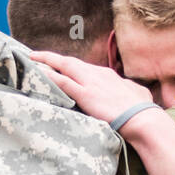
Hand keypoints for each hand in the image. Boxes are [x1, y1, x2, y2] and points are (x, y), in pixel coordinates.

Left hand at [30, 50, 157, 124]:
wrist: (142, 118)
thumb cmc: (142, 109)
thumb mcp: (137, 93)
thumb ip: (128, 88)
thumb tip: (128, 88)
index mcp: (107, 75)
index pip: (83, 68)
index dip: (69, 66)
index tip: (60, 65)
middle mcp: (97, 74)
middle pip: (70, 62)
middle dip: (52, 58)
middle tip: (36, 56)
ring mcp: (90, 83)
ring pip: (64, 67)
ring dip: (46, 62)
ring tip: (31, 59)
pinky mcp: (85, 94)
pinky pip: (63, 81)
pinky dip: (50, 76)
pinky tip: (38, 73)